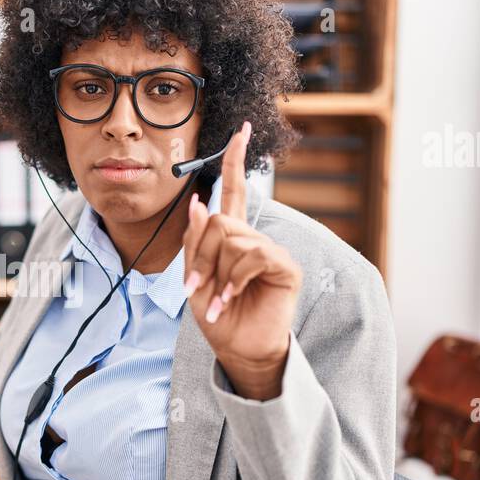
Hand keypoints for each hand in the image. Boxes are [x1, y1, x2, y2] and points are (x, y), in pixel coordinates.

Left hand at [183, 120, 302, 399]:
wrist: (237, 349)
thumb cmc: (217, 315)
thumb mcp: (194, 277)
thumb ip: (195, 242)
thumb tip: (199, 202)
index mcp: (232, 237)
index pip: (234, 190)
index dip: (236, 161)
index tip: (241, 130)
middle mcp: (254, 239)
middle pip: (219, 220)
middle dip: (201, 255)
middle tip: (196, 286)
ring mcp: (272, 251)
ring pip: (232, 239)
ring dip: (217, 272)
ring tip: (218, 299)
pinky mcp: (285, 267)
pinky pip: (253, 255)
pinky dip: (235, 278)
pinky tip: (232, 298)